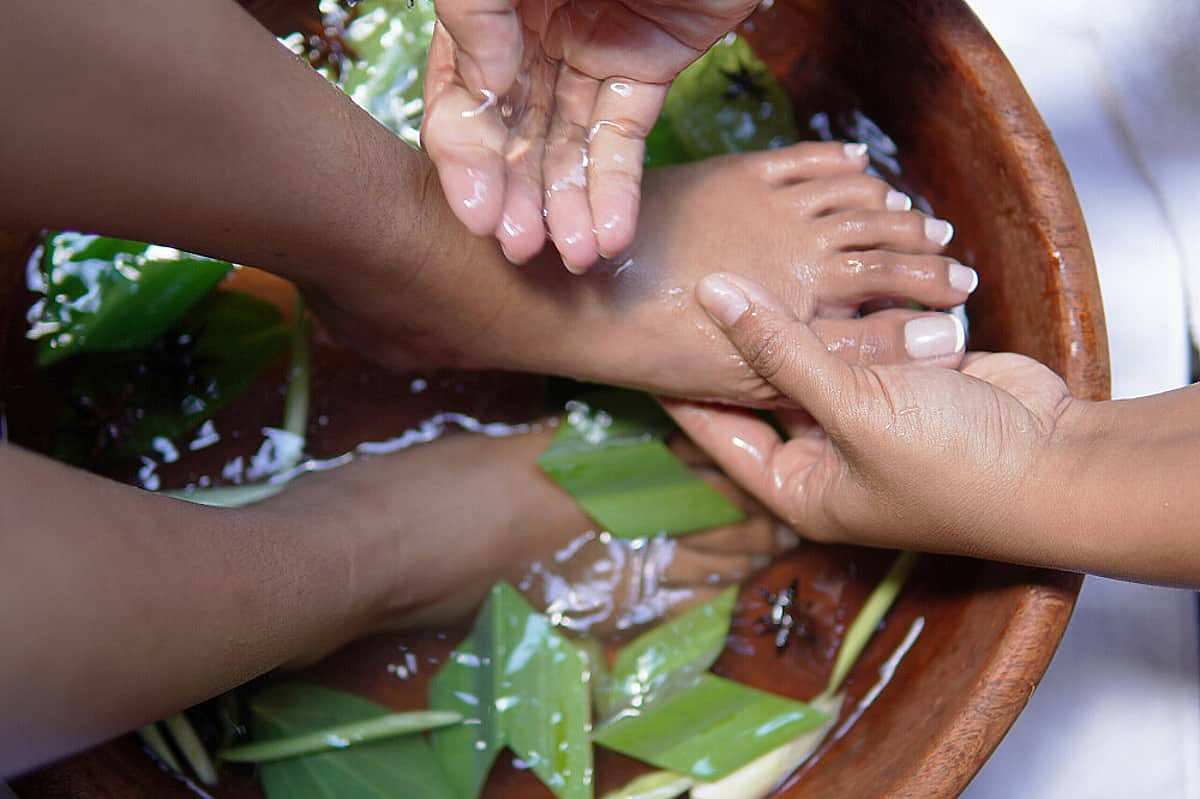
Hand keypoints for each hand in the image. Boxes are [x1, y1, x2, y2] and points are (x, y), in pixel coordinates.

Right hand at [421, 0, 758, 271]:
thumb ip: (477, 11)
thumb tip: (477, 95)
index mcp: (487, 7)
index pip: (461, 95)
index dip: (466, 158)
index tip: (477, 214)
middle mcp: (530, 34)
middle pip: (514, 132)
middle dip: (517, 194)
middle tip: (519, 249)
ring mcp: (589, 52)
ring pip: (569, 145)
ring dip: (567, 205)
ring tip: (571, 257)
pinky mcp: (647, 67)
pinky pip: (624, 136)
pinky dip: (617, 188)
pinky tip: (608, 235)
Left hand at [661, 273, 1077, 562]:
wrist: (1057, 464)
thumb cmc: (947, 463)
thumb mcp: (850, 407)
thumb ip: (779, 348)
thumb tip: (713, 291)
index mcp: (797, 486)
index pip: (717, 432)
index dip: (681, 386)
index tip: (646, 338)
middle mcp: (824, 455)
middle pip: (761, 392)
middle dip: (736, 344)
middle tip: (686, 289)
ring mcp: (867, 419)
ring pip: (812, 360)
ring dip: (792, 316)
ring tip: (738, 264)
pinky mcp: (906, 384)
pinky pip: (859, 343)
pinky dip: (845, 309)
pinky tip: (816, 265)